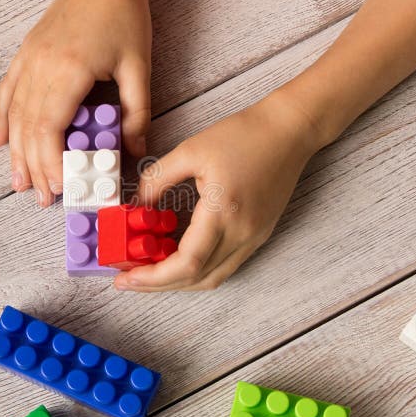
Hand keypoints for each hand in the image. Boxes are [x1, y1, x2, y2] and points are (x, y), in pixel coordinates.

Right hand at [0, 0, 151, 205]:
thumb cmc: (124, 16)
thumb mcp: (139, 67)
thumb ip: (136, 112)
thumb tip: (133, 151)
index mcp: (69, 71)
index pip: (51, 128)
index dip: (50, 163)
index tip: (58, 188)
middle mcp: (41, 67)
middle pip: (29, 128)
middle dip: (33, 167)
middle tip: (40, 198)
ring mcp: (29, 59)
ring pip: (14, 114)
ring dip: (15, 152)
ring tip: (18, 183)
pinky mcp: (25, 53)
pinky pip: (7, 91)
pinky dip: (1, 119)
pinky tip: (0, 142)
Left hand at [114, 92, 322, 290]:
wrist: (289, 131)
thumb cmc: (243, 135)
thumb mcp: (190, 150)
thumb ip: (157, 179)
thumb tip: (134, 205)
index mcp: (223, 211)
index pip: (187, 263)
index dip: (153, 277)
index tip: (126, 277)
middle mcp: (242, 233)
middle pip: (197, 279)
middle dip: (157, 285)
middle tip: (127, 280)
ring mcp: (253, 238)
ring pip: (211, 278)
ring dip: (177, 282)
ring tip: (146, 273)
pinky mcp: (257, 235)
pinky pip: (224, 265)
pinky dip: (196, 270)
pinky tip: (174, 259)